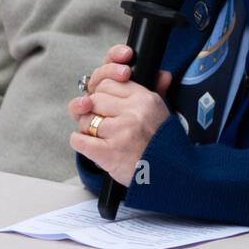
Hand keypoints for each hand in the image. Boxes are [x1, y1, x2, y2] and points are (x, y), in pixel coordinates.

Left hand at [68, 44, 173, 186]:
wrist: (170, 175)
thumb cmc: (163, 145)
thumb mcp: (163, 112)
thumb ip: (158, 90)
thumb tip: (162, 74)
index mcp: (146, 99)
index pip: (109, 83)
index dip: (103, 94)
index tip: (106, 104)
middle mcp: (133, 112)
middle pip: (95, 99)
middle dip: (94, 111)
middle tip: (102, 122)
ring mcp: (121, 131)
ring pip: (86, 120)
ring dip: (87, 129)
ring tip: (99, 136)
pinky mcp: (109, 152)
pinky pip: (79, 140)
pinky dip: (79, 142)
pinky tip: (89, 144)